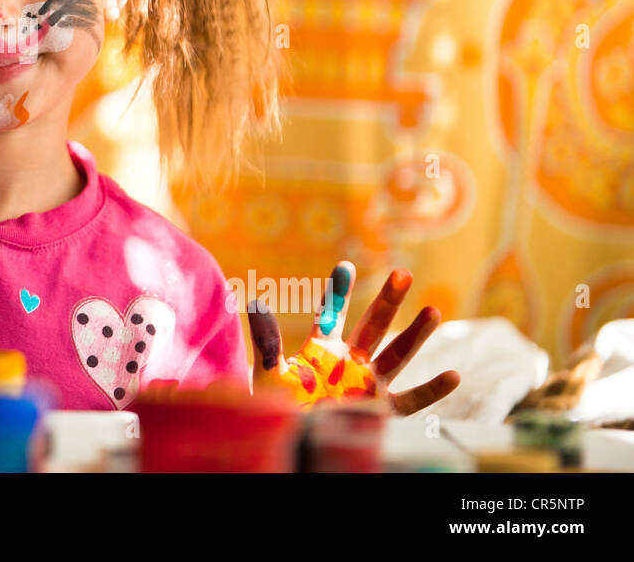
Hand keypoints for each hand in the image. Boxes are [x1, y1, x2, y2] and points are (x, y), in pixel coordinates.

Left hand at [246, 261, 459, 415]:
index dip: (339, 292)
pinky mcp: (380, 410)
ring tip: (433, 310)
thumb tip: (254, 302)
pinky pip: (412, 400)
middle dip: (389, 300)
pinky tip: (454, 376)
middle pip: (374, 325)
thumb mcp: (270, 372)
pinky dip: (432, 390)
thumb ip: (266, 340)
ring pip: (398, 354)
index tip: (345, 266)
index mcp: (323, 349)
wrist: (291, 441)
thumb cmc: (278, 408)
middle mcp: (350, 362)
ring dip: (416, 334)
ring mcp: (368, 384)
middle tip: (404, 273)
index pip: (333, 314)